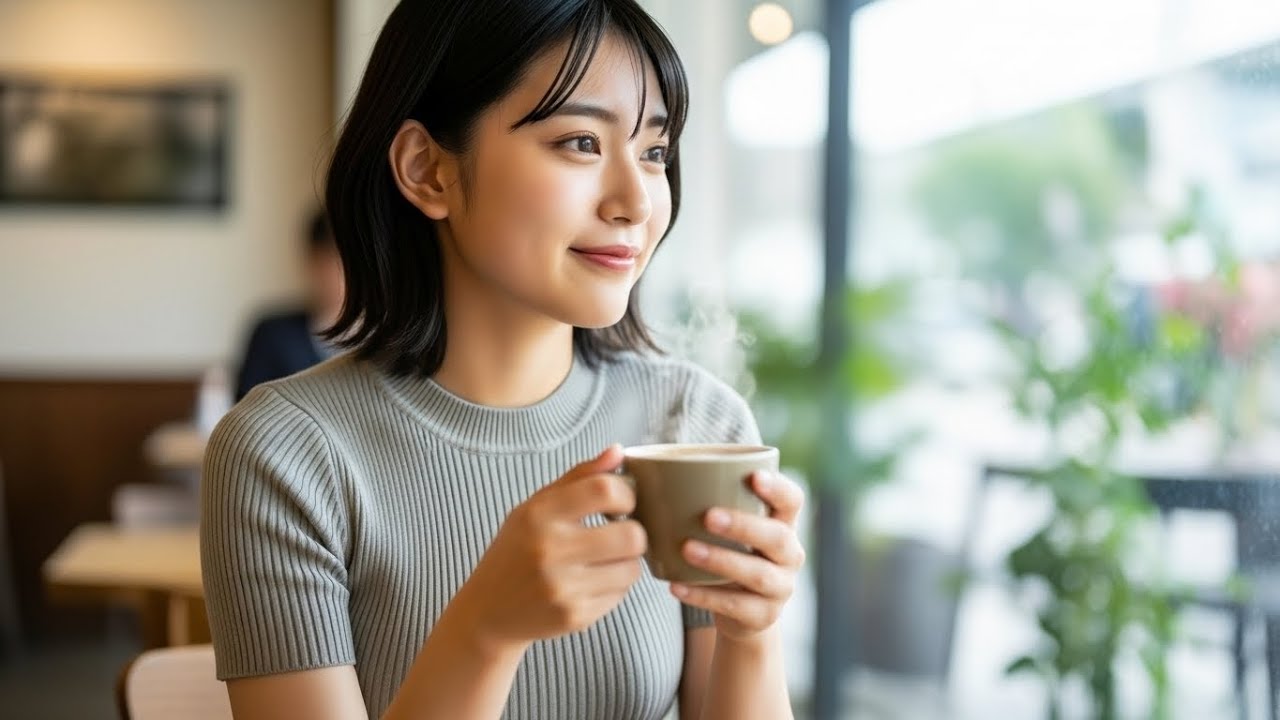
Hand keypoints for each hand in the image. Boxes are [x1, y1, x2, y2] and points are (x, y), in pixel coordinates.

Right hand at [457, 445, 646, 651]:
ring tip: (605, 558)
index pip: (604, 490)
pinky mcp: (575, 617)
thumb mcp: (536, 507)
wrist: (488, 612)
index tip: (621, 502)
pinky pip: (620, 595)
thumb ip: (579, 476)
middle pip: (631, 535)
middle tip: (619, 532)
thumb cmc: (517, 550)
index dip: (626, 493)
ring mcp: (563, 588)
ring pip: (632, 568)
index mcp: (539, 515)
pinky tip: (591, 581)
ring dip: (627, 561)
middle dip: (634, 532)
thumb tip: (618, 451)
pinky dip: (614, 586)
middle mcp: (549, 551)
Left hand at [669, 470, 805, 644]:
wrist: (742, 611)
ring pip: (758, 574)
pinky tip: (676, 586)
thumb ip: (712, 503)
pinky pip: (735, 606)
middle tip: (708, 516)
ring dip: (722, 560)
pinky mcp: (764, 616)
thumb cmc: (730, 552)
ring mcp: (781, 588)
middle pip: (778, 538)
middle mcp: (790, 555)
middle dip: (744, 526)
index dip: (778, 488)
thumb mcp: (731, 529)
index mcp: (784, 524)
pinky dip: (703, 596)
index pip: (792, 501)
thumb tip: (653, 471)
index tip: (753, 476)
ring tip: (688, 549)